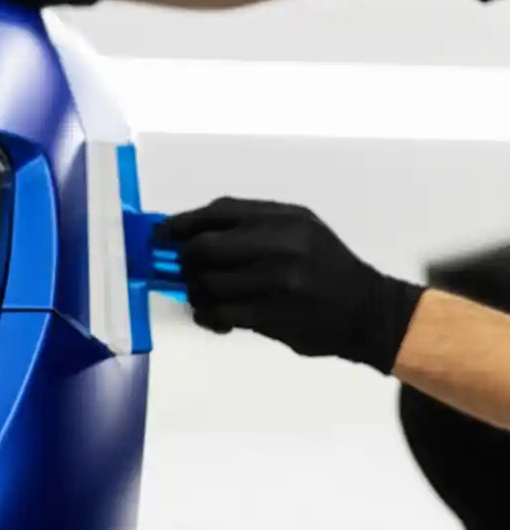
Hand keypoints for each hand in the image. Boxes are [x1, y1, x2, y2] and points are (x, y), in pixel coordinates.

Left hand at [157, 198, 423, 373]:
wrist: (369, 311)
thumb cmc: (325, 267)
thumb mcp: (300, 230)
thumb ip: (252, 225)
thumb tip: (190, 232)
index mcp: (284, 218)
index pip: (218, 212)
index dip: (181, 223)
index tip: (160, 235)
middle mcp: (279, 244)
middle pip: (203, 247)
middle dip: (185, 262)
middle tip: (187, 272)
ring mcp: (274, 281)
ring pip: (205, 283)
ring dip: (196, 293)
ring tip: (205, 297)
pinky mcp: (270, 314)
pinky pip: (218, 313)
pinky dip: (208, 316)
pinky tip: (218, 317)